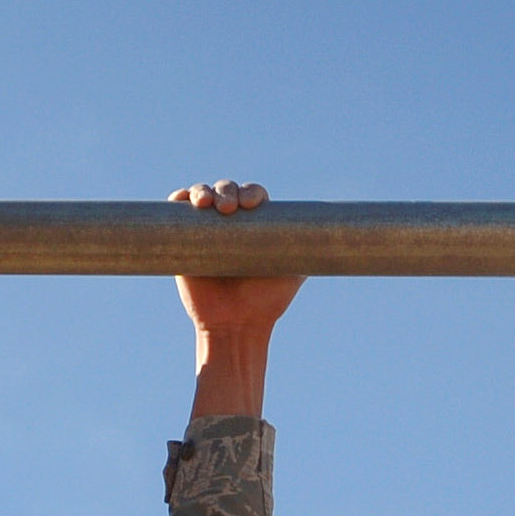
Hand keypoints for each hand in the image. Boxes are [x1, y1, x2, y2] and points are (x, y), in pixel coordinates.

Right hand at [171, 181, 298, 420]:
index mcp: (255, 225)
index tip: (253, 204)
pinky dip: (178, 198)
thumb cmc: (268, 301)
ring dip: (204, 191)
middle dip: (227, 191)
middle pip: (227, 190)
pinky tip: (182, 199)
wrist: (237, 325)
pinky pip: (178, 210)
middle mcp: (230, 223)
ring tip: (206, 205)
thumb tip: (337, 232)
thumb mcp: (295, 271)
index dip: (252, 192)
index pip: (254, 195)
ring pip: (202, 195)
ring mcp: (205, 229)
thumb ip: (309, 250)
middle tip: (229, 208)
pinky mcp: (183, 239)